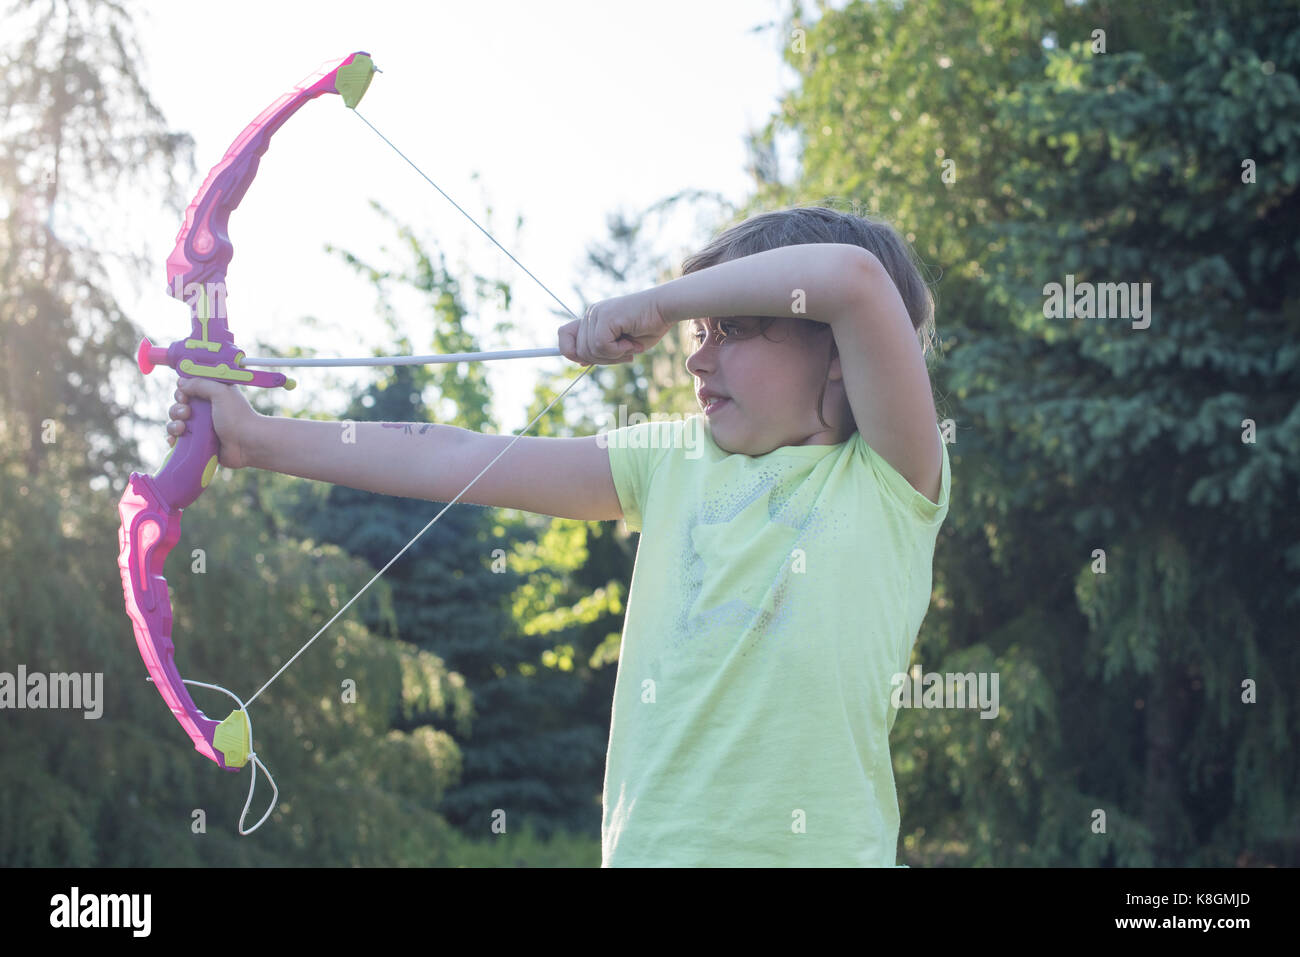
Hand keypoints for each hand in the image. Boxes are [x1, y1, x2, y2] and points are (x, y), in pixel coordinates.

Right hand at [167, 377, 258, 469]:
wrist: (247, 444)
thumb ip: (200, 383)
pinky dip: (173, 438)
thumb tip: (181, 383)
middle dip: (177, 409)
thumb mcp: (221, 392)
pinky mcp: (198, 442)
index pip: (188, 389)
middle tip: (187, 413)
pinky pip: (178, 439)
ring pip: (176, 422)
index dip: (182, 392)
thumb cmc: (237, 417)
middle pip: (179, 406)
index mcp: (212, 395)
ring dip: (174, 424)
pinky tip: (175, 440)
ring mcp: (201, 427)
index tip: (184, 396)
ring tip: (182, 428)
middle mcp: (205, 410)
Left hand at [558, 289, 672, 365]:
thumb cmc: (648, 327)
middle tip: (625, 355)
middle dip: (602, 360)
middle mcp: (591, 314)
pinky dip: (618, 351)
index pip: (564, 335)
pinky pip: (601, 345)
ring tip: (631, 348)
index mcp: (592, 319)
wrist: (665, 309)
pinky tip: (631, 344)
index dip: (570, 352)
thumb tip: (579, 362)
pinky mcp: (605, 317)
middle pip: (580, 351)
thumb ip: (601, 352)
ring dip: (613, 356)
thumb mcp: (621, 346)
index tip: (584, 362)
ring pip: (590, 350)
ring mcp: (597, 314)